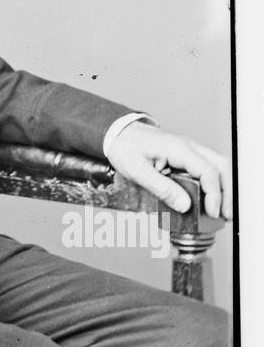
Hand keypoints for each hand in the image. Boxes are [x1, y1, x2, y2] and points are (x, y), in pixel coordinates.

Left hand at [106, 121, 231, 220]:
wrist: (118, 133)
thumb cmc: (125, 147)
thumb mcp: (138, 172)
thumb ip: (162, 189)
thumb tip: (184, 205)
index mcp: (178, 149)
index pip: (208, 171)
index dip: (214, 194)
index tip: (212, 212)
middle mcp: (189, 146)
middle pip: (221, 166)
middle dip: (227, 191)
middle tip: (224, 214)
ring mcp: (189, 149)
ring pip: (217, 165)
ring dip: (222, 187)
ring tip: (220, 209)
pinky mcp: (186, 155)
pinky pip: (206, 167)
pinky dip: (212, 183)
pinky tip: (208, 197)